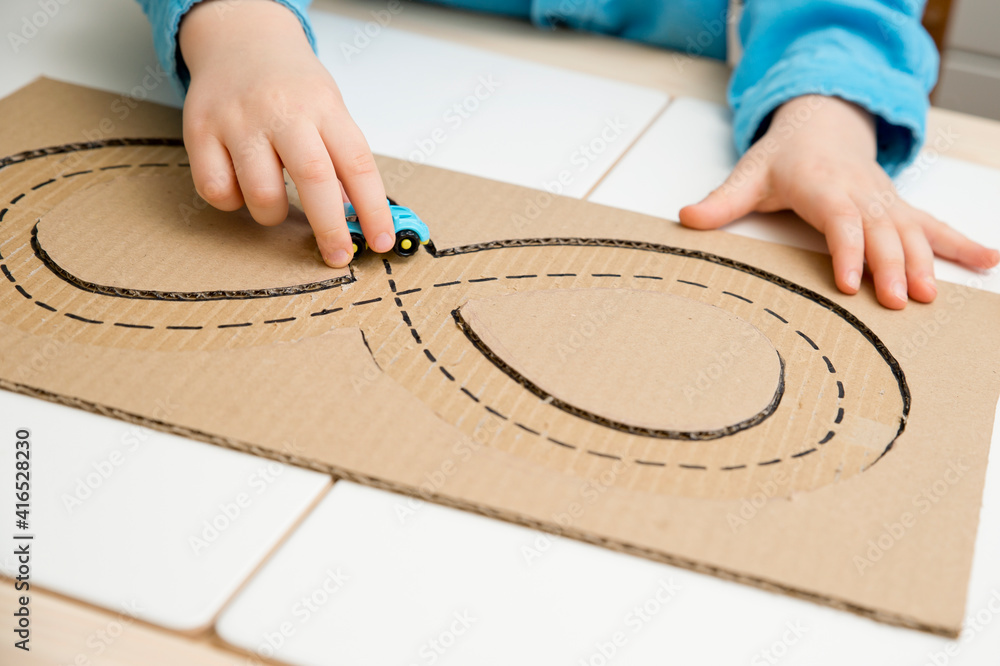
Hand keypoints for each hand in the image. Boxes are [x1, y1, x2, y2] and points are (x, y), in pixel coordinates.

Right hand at [179, 0, 393, 267]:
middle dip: (330, 227)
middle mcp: (282, 111)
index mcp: (324, 107)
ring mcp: (238, 120)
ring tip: (276, 205)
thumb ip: (341, 160)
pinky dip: (231, 201)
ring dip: (272, 215)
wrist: (240, 37)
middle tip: (337, 256)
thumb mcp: (329, 111)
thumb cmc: (292, 86)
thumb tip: (354, 217)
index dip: (373, 209)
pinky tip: (239, 186)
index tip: (381, 241)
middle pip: (314, 178)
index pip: (358, 164)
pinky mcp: (200, 129)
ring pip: (261, 193)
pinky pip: (216, 189)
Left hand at [679, 95, 998, 308]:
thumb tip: (685, 218)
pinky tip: (988, 259)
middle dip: (892, 265)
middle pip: (881, 230)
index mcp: (823, 184)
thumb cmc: (783, 158)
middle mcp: (860, 192)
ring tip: (932, 296)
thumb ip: (720, 201)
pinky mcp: (898, 208)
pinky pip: (932, 224)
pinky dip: (960, 242)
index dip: (848, 250)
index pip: (840, 219)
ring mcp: (884, 200)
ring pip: (910, 230)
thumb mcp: (748, 176)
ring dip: (926, 261)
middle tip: (899, 302)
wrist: (821, 126)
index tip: (852, 282)